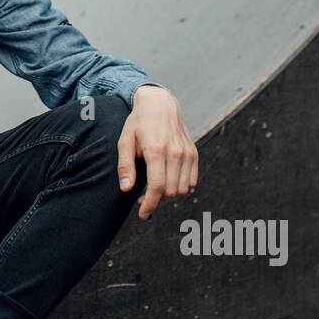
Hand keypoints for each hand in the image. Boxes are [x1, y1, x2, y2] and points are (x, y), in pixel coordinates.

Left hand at [117, 86, 197, 219]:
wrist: (160, 104)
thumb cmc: (139, 123)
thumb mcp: (125, 141)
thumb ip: (125, 166)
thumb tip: (126, 188)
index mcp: (157, 149)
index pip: (157, 186)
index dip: (150, 205)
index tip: (142, 214)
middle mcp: (176, 152)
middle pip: (171, 191)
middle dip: (156, 202)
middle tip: (143, 202)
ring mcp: (187, 153)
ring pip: (183, 189)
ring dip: (169, 198)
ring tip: (154, 194)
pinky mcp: (194, 153)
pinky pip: (192, 181)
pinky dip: (181, 189)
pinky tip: (167, 185)